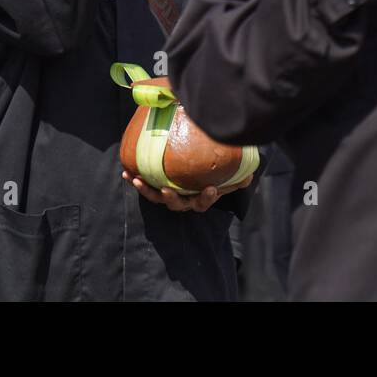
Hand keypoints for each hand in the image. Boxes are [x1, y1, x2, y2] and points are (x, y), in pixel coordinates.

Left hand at [121, 170, 251, 212]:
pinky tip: (125, 171)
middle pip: (177, 204)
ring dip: (146, 190)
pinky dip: (136, 180)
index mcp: (200, 198)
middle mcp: (184, 200)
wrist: (196, 175)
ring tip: (136, 179)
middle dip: (172, 199)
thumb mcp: (226, 176)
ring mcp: (169, 196)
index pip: (204, 201)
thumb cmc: (213, 175)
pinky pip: (145, 186)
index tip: (210, 189)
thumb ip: (236, 177)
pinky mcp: (157, 189)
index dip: (206, 197)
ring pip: (157, 198)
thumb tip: (251, 175)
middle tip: (167, 191)